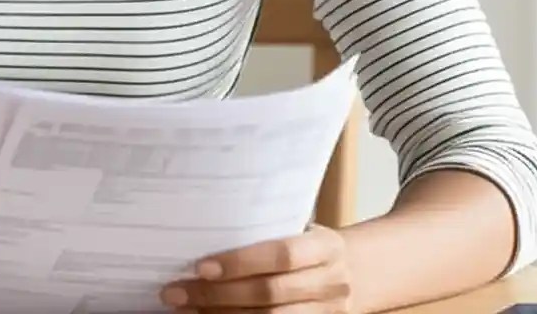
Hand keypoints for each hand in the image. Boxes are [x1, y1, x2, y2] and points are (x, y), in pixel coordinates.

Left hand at [159, 224, 353, 312]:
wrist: (360, 273)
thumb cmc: (311, 246)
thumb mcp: (302, 230)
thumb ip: (267, 231)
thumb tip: (201, 230)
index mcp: (325, 246)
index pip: (281, 254)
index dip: (240, 262)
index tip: (200, 266)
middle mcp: (331, 282)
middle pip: (270, 293)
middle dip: (218, 295)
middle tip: (176, 291)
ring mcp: (328, 311)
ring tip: (186, 309)